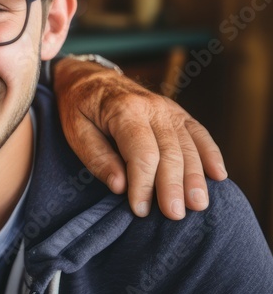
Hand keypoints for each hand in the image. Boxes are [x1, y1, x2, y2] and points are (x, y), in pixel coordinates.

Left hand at [54, 58, 226, 219]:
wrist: (89, 77)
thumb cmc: (79, 107)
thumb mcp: (75, 130)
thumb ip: (96, 158)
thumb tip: (119, 186)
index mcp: (124, 110)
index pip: (142, 154)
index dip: (144, 184)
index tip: (140, 210)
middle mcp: (152, 107)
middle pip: (170, 152)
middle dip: (173, 186)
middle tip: (175, 216)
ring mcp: (169, 109)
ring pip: (189, 146)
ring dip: (195, 177)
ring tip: (198, 205)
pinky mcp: (178, 112)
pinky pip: (199, 133)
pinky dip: (211, 154)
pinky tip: (218, 175)